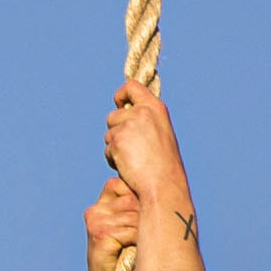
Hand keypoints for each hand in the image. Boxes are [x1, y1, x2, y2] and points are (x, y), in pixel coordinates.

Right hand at [83, 177, 143, 270]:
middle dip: (143, 215)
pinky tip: (136, 250)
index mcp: (98, 205)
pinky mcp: (100, 235)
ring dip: (144, 231)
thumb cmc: (122, 255)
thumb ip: (133, 207)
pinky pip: (131, 231)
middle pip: (131, 200)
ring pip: (133, 215)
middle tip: (146, 233)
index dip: (135, 196)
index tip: (141, 214)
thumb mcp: (126, 226)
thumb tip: (162, 186)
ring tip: (141, 244)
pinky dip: (138, 241)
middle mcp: (94, 211)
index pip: (119, 183)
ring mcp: (96, 222)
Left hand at [101, 82, 191, 217]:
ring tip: (134, 159)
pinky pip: (107, 149)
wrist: (163, 184)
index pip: (131, 87)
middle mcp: (142, 112)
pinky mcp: (117, 140)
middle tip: (133, 149)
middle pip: (113, 115)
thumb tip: (124, 111)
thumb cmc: (164, 164)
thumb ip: (145, 120)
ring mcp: (128, 125)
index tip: (119, 103)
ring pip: (109, 133)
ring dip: (115, 147)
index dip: (121, 94)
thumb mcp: (160, 133)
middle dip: (117, 131)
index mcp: (156, 108)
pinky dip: (113, 159)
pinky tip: (128, 166)